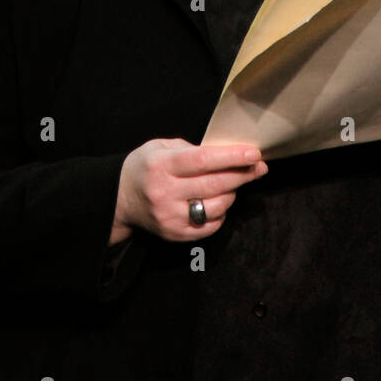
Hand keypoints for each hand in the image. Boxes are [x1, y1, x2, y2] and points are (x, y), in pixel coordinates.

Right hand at [111, 138, 267, 242]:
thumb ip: (190, 149)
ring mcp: (170, 216)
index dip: (231, 157)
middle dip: (242, 174)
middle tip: (259, 167)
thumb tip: (225, 155)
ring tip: (233, 184)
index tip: (254, 154)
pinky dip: (221, 213)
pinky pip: (210, 226)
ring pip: (216, 207)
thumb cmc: (145, 166)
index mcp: (161, 165)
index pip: (202, 160)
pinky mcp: (175, 234)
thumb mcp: (160, 146)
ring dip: (232, 194)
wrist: (121, 198)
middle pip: (214, 184)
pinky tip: (219, 201)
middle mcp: (165, 192)